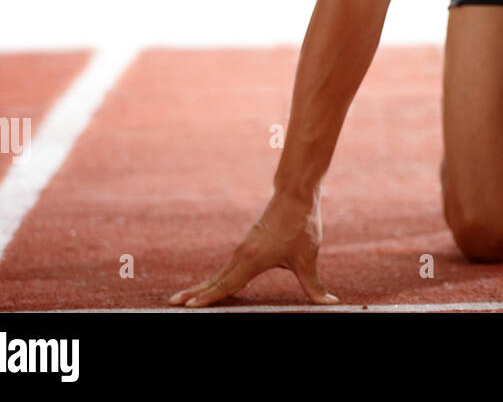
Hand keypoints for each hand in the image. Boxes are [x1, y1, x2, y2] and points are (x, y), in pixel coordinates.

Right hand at [168, 191, 339, 306]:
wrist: (295, 195)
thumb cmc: (301, 225)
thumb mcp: (308, 258)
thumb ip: (314, 286)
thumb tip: (329, 304)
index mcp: (252, 260)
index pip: (225, 285)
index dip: (208, 298)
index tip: (188, 306)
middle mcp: (242, 255)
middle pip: (215, 280)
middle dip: (195, 293)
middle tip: (173, 303)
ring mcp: (244, 249)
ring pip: (221, 273)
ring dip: (203, 286)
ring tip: (186, 298)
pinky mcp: (249, 245)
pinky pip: (229, 266)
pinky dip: (217, 278)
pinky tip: (215, 284)